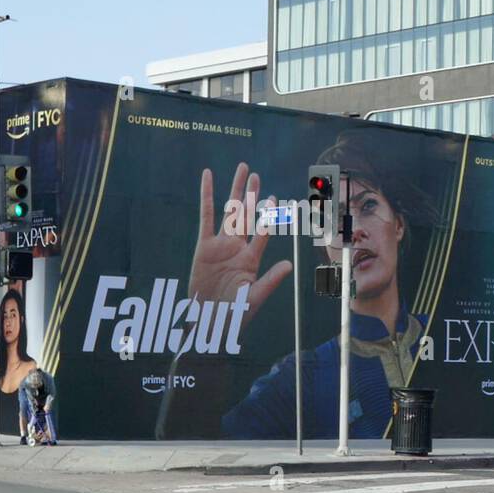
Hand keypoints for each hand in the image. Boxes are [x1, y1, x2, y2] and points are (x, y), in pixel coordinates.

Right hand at [188, 163, 291, 327]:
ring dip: (236, 191)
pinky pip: (205, 216)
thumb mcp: (254, 298)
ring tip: (243, 170)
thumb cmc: (233, 315)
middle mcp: (237, 248)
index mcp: (251, 259)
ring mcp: (220, 245)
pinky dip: (207, 196)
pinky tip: (208, 177)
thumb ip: (270, 280)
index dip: (268, 216)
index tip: (275, 199)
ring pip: (229, 211)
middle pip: (247, 215)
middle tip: (256, 175)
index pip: (263, 232)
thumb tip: (289, 266)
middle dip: (252, 195)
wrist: (208, 322)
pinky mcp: (204, 246)